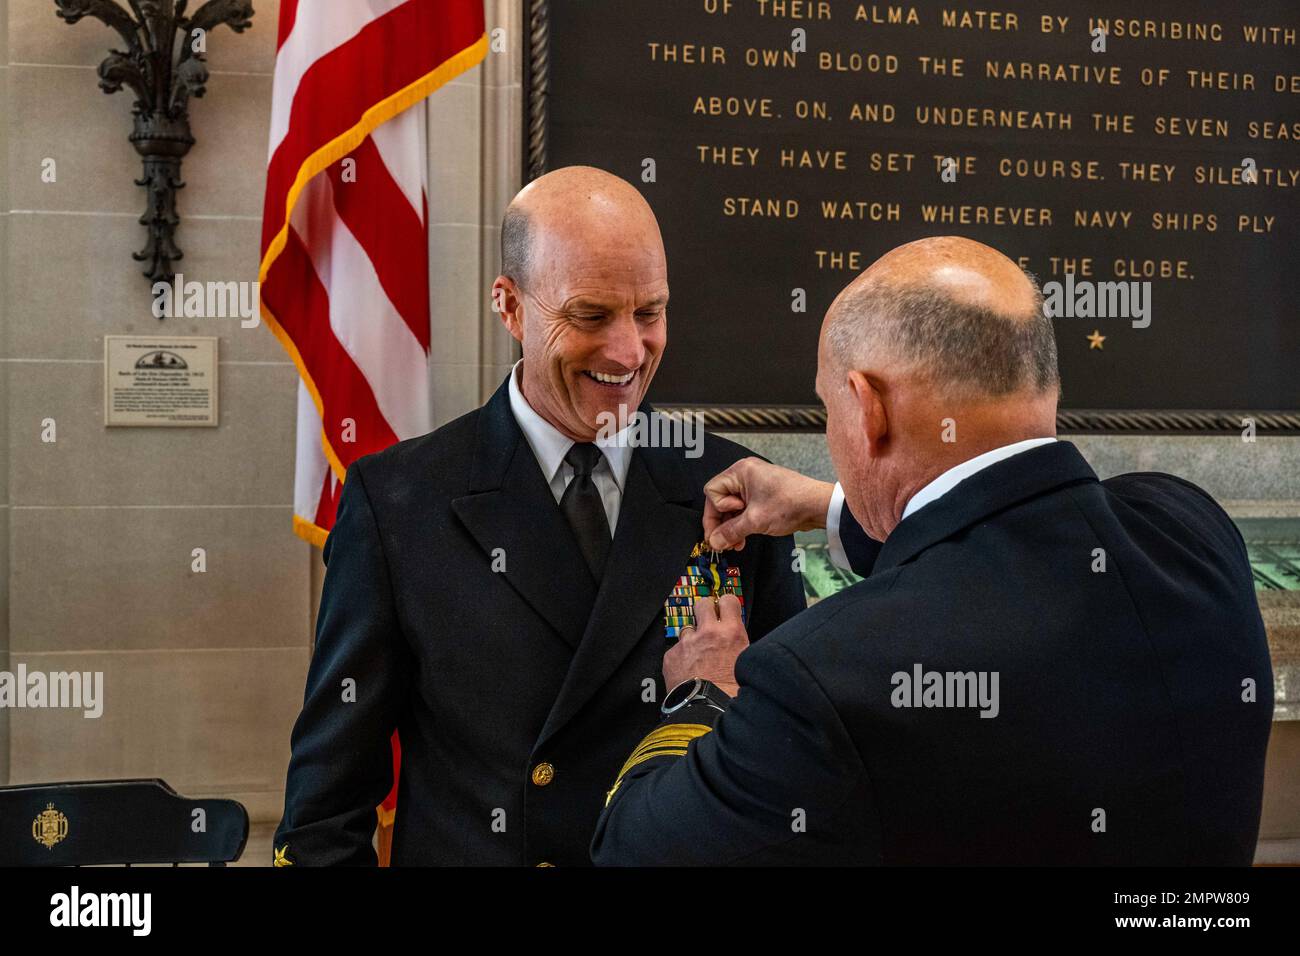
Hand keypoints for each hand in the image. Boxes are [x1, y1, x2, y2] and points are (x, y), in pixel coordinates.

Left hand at [663, 595, 747, 696]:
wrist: (709, 711)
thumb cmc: (732, 693)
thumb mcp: (746, 663)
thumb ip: (738, 644)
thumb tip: (734, 638)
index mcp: (731, 633)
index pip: (728, 601)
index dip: (726, 605)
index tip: (724, 610)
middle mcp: (708, 633)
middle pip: (702, 604)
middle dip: (705, 611)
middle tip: (707, 623)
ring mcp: (687, 643)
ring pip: (687, 629)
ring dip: (692, 639)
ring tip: (697, 657)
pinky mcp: (671, 656)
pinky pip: (675, 650)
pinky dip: (680, 658)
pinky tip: (687, 672)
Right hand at [703, 457, 834, 551]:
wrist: (817, 506)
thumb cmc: (792, 503)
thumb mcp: (755, 521)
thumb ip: (730, 532)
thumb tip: (715, 540)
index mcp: (741, 472)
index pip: (712, 491)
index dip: (714, 513)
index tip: (717, 532)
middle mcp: (746, 475)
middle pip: (720, 499)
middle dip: (722, 522)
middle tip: (723, 540)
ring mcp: (755, 484)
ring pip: (732, 507)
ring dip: (733, 526)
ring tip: (736, 542)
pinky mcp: (763, 495)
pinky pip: (744, 509)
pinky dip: (742, 523)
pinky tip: (744, 537)